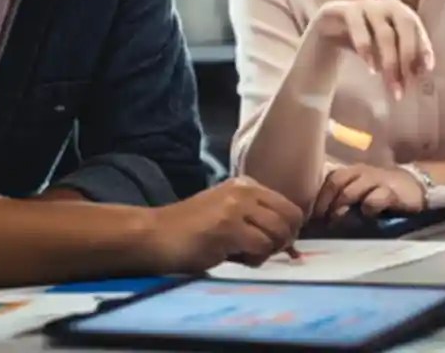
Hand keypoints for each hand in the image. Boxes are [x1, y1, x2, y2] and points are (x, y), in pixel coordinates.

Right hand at [143, 177, 303, 272]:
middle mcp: (244, 191)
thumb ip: (255, 218)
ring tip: (246, 255)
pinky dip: (255, 259)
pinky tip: (236, 258)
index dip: (289, 229)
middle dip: (284, 241)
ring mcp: (236, 207)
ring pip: (279, 233)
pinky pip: (262, 246)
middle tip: (263, 252)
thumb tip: (289, 241)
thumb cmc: (189, 231)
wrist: (153, 235)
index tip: (274, 244)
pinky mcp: (228, 227)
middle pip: (291, 217)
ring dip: (268, 251)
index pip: (290, 206)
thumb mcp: (227, 212)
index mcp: (246, 185)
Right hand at [310, 0, 434, 99]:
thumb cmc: (362, 44)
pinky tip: (371, 68)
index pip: (416, 26)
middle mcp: (385, 4)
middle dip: (409, 54)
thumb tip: (419, 75)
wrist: (324, 35)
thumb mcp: (384, 52)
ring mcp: (364, 5)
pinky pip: (358, 28)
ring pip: (384, 31)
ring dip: (390, 61)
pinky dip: (367, 49)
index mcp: (399, 11)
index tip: (427, 69)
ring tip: (391, 84)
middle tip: (408, 82)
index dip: (423, 45)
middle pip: (405, 24)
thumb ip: (400, 59)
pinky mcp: (343, 10)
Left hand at [311, 164, 426, 220]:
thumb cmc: (382, 193)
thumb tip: (322, 219)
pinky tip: (366, 216)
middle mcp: (361, 172)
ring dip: (341, 208)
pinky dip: (367, 208)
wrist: (416, 188)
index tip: (313, 217)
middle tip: (323, 222)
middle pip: (336, 182)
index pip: (329, 179)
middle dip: (326, 204)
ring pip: (350, 190)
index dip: (319, 198)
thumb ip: (344, 200)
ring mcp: (376, 180)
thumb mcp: (362, 192)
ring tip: (338, 223)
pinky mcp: (391, 192)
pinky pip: (374, 199)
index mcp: (352, 172)